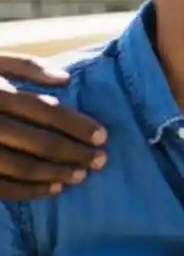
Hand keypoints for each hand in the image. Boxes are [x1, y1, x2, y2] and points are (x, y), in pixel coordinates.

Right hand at [0, 53, 107, 199]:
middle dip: (74, 153)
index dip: (77, 125)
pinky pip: (0, 187)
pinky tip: (52, 190)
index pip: (45, 111)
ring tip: (80, 177)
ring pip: (20, 167)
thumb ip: (26, 64)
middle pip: (38, 142)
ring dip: (55, 174)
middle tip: (101, 161)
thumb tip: (65, 79)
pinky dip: (28, 191)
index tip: (103, 136)